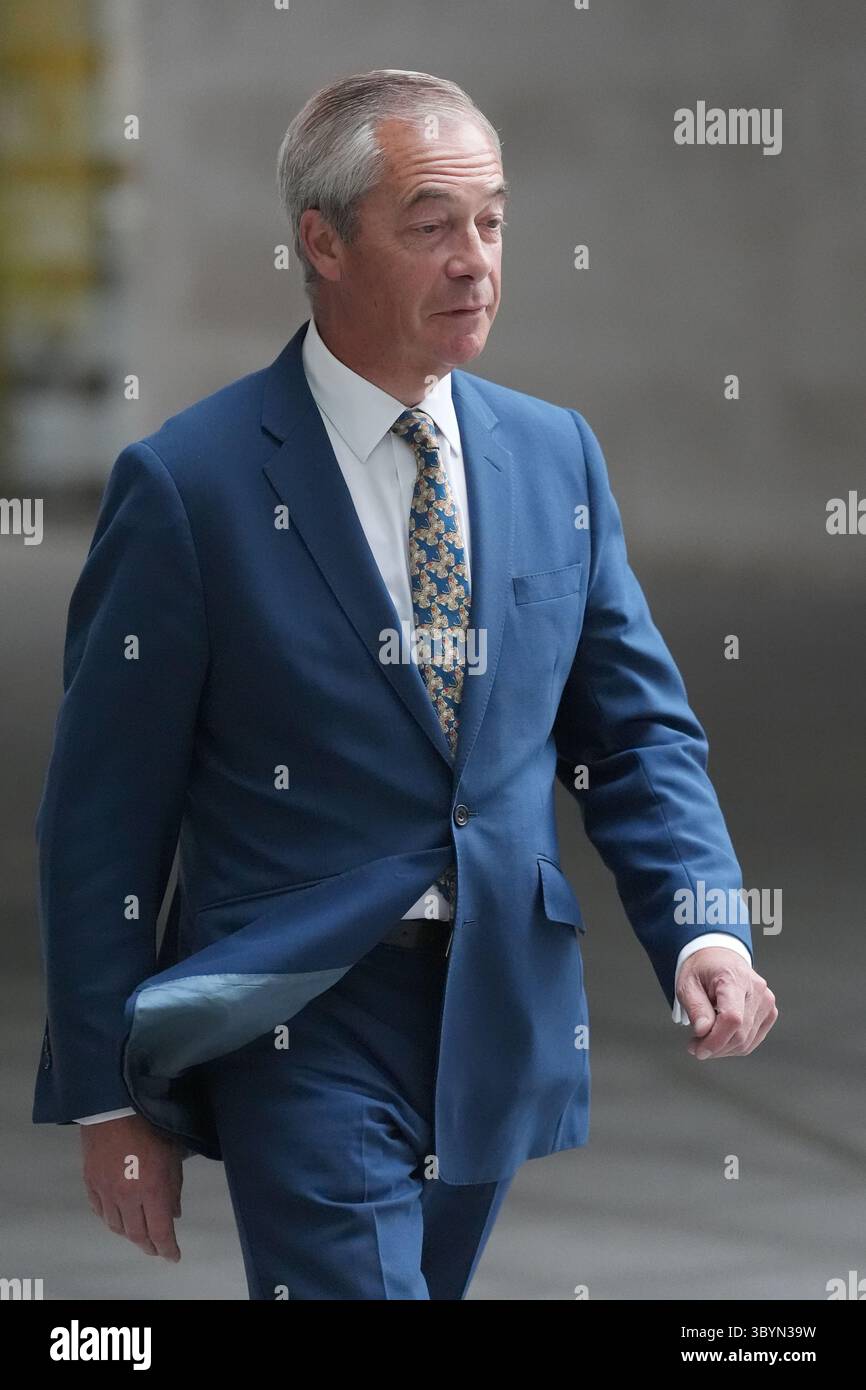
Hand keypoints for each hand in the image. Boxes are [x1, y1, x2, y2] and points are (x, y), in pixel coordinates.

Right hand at [81, 1113, 183, 1260]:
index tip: (174, 1256)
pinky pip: (100, 1212)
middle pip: (137, 1234)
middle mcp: (127, 1197)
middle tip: (157, 1250)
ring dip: (130, 1235)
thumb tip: (173, 1214)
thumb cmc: (151, 1126)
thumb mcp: (172, 1155)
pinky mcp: (91, 1183)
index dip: (167, 1248)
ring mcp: (106, 1192)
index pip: (159, 1231)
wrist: (114, 1108)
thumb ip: (174, 1188)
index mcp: (152, 1190)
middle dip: (149, 1246)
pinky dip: (111, 1220)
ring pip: (116, 1226)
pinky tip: (117, 1218)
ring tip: (139, 1235)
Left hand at [676, 947, 777, 1059]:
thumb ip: (695, 1008)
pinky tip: (720, 1037)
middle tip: (694, 1046)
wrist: (719, 958)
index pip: (732, 1018)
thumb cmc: (703, 969)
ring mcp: (767, 1001)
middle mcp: (756, 989)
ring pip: (747, 1041)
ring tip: (704, 1040)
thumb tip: (703, 1032)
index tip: (698, 1049)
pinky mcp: (769, 1012)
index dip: (715, 1040)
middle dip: (715, 1047)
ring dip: (723, 1048)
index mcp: (734, 977)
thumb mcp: (687, 984)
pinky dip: (734, 1045)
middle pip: (740, 1033)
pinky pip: (753, 1040)